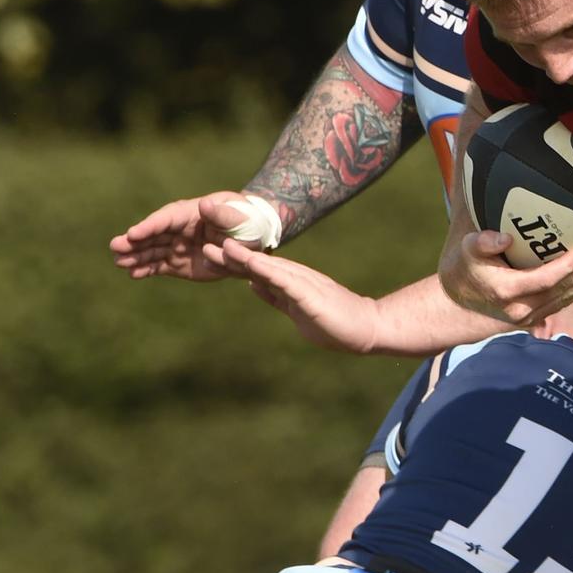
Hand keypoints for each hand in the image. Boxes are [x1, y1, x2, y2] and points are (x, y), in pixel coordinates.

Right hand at [110, 192, 275, 280]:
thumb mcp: (238, 217)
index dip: (149, 226)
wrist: (250, 241)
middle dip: (133, 241)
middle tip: (115, 247)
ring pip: (151, 251)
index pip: (165, 219)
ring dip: (135, 257)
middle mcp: (177, 229)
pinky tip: (133, 274)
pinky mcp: (176, 263)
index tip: (133, 233)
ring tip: (119, 263)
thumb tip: (205, 204)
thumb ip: (222, 214)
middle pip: (151, 234)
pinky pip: (158, 266)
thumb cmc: (246, 223)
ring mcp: (175, 246)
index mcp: (189, 213)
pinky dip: (145, 270)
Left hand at [201, 239, 381, 353]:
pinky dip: (267, 270)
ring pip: (268, 267)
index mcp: (289, 283)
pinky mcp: (311, 294)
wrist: (366, 329)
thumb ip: (275, 296)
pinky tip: (251, 263)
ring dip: (244, 257)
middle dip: (231, 256)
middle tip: (205, 244)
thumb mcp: (296, 310)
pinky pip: (285, 280)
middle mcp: (294, 278)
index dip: (233, 263)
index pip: (256, 271)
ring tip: (221, 247)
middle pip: (257, 264)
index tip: (210, 254)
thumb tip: (253, 284)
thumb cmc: (334, 323)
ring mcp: (303, 284)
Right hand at [438, 230, 572, 325]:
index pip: (543, 280)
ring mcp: (528, 317)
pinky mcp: (534, 318)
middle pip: (560, 291)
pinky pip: (562, 304)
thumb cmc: (466, 266)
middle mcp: (520, 309)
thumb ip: (483, 242)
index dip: (564, 267)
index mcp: (506, 291)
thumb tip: (505, 238)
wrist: (460, 296)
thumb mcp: (468, 249)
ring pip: (564, 300)